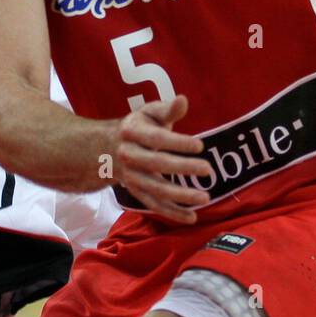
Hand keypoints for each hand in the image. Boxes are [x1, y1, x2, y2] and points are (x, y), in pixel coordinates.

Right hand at [110, 95, 212, 223]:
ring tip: (205, 197)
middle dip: (183, 167)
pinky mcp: (135, 192)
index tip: (201, 145)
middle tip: (208, 169)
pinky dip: (172, 213)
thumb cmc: (138, 127)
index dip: (178, 142)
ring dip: (180, 195)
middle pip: (157, 163)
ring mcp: (130, 177)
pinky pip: (153, 205)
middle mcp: (128, 155)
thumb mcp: (149, 113)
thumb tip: (183, 99)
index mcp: (132, 132)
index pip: (157, 138)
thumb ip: (168, 109)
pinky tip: (192, 217)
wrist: (106, 149)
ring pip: (155, 189)